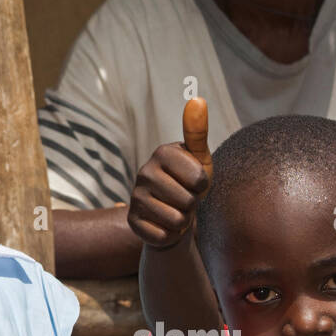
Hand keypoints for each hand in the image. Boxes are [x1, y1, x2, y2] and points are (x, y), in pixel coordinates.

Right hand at [128, 97, 212, 248]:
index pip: (199, 179)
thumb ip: (198, 131)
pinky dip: (169, 235)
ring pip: (176, 220)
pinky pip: (162, 235)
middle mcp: (144, 172)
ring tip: (175, 210)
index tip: (194, 181)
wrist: (174, 214)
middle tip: (184, 198)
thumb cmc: (190, 182)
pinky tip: (163, 224)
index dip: (203, 185)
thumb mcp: (199, 158)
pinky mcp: (132, 221)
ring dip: (182, 221)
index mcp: (162, 153)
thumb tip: (197, 99)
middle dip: (192, 205)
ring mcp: (135, 197)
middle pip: (188, 200)